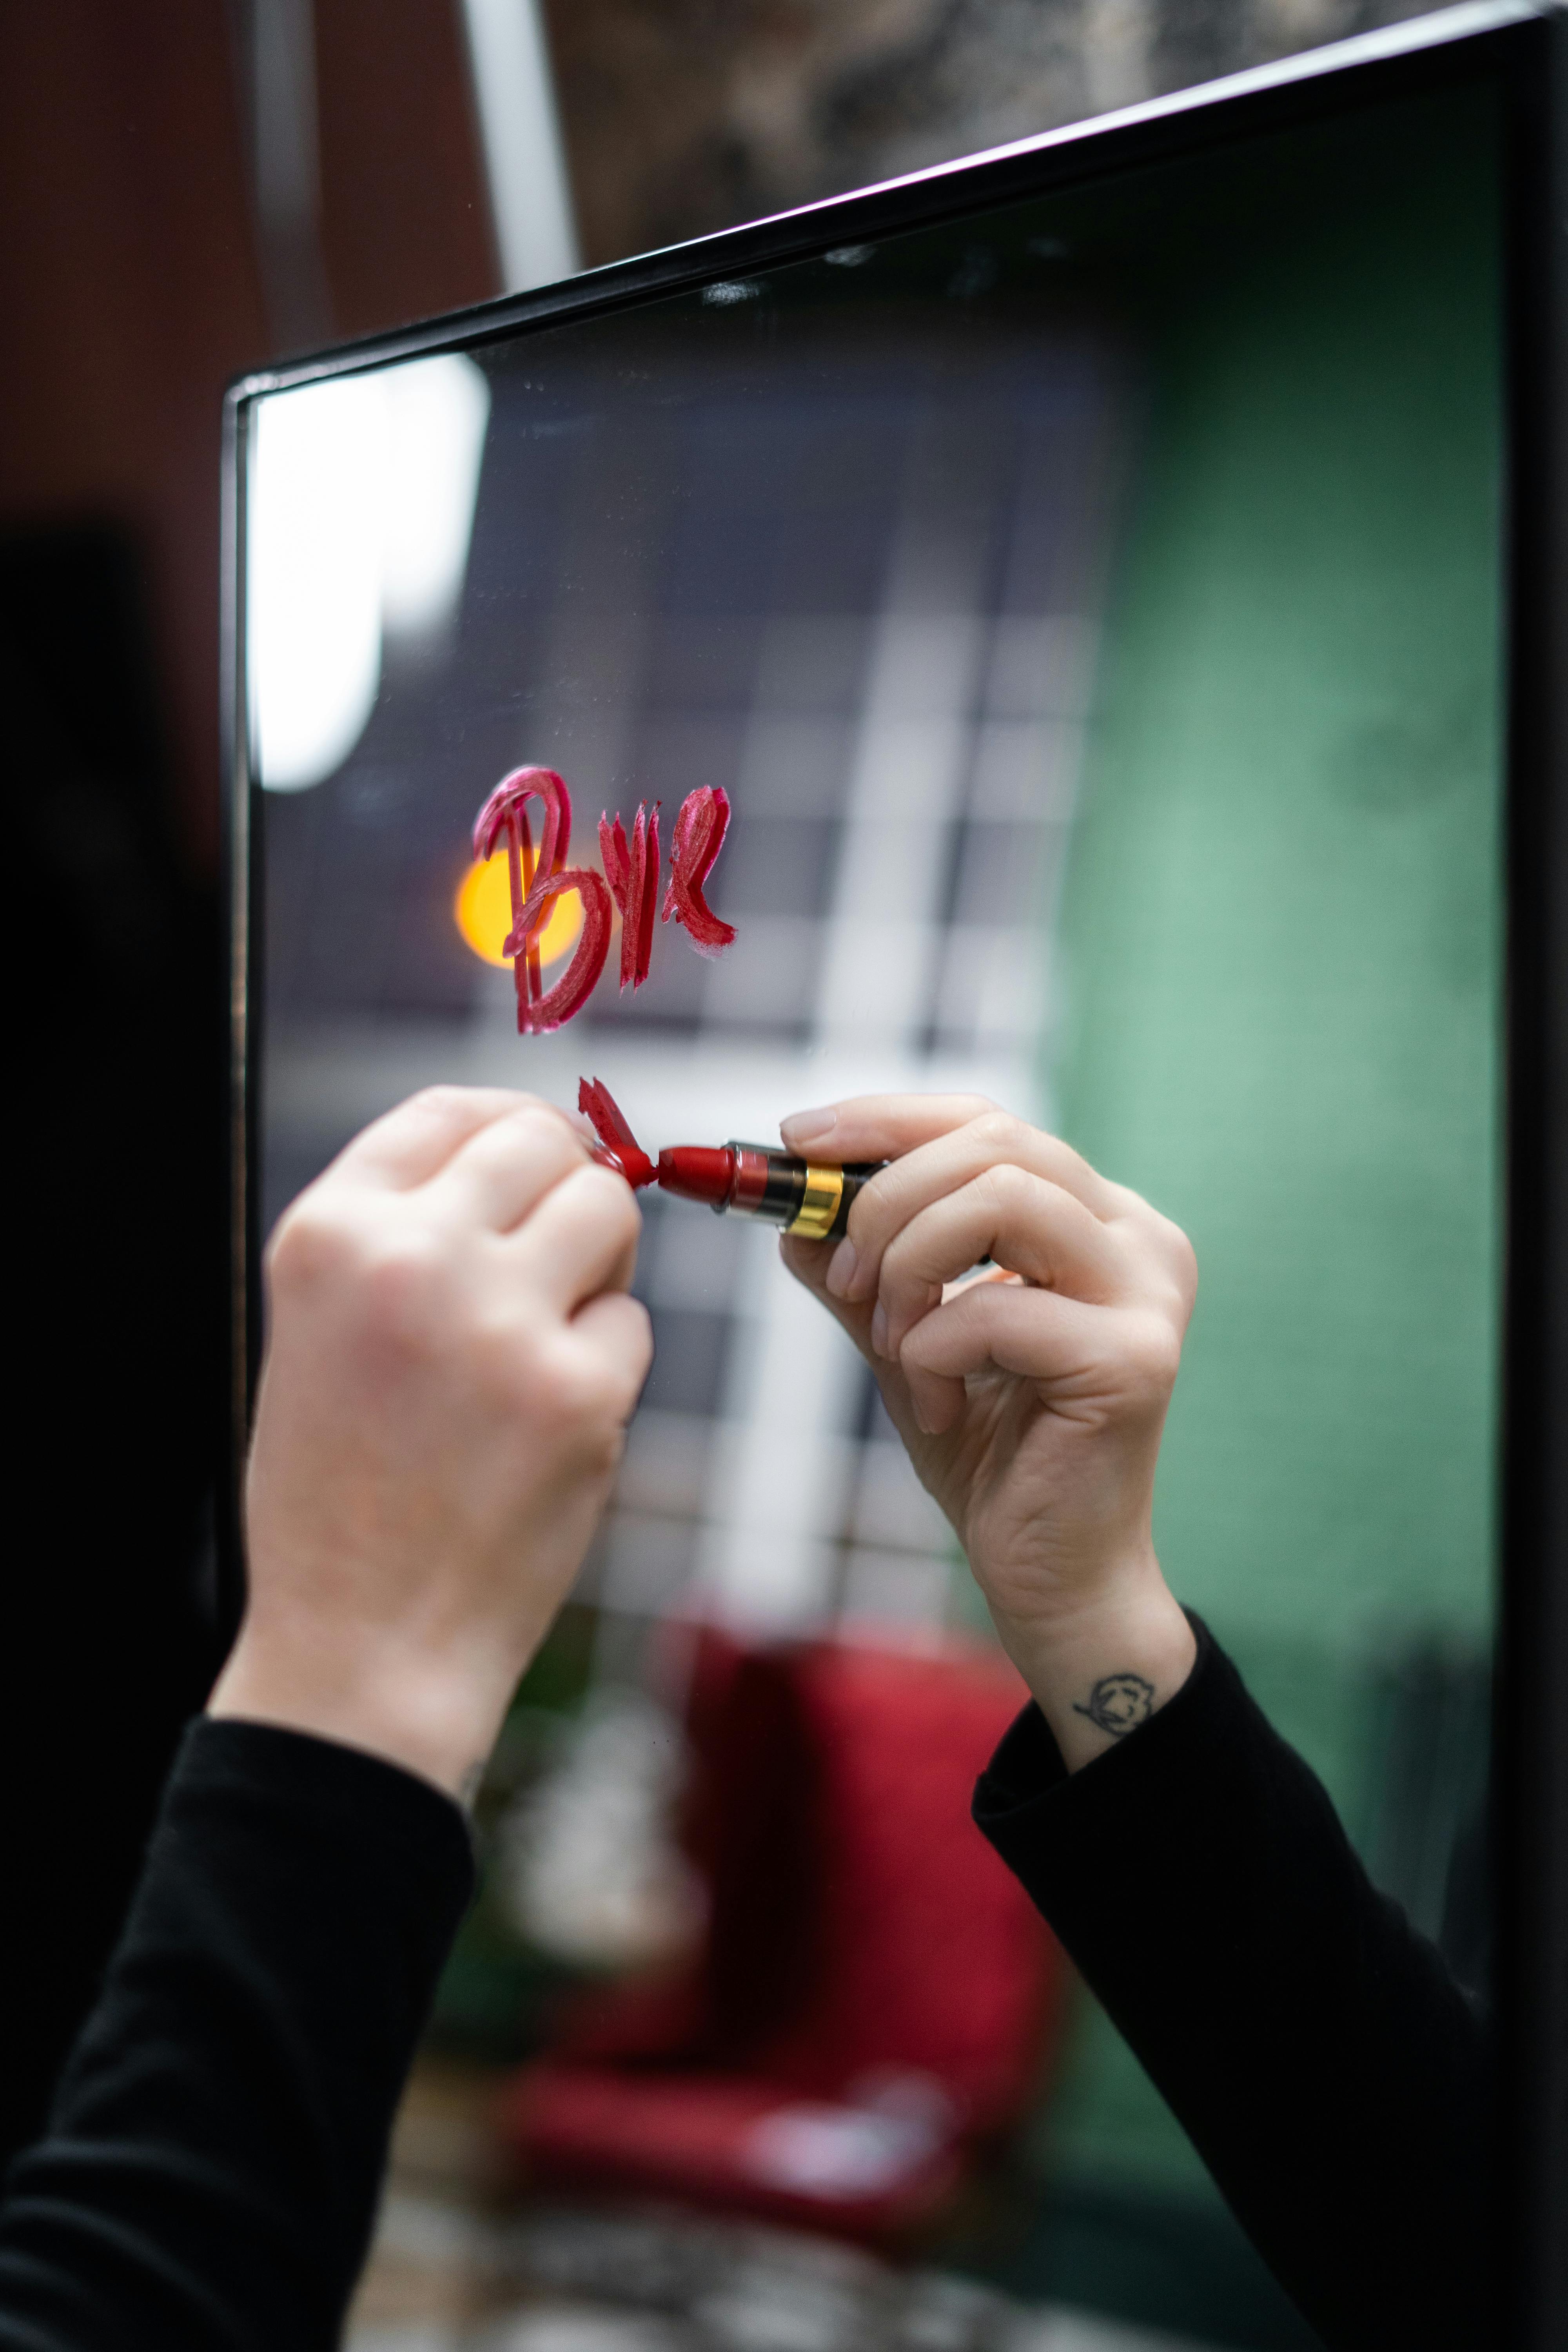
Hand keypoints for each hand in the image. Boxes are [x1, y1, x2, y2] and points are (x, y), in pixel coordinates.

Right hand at [209, 1088, 650, 1800]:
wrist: (362, 1646)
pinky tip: (546, 1427)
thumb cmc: (342, 1494)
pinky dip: (605, 1365)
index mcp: (330, 1236)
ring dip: (599, 1263)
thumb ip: (404, 1234)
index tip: (538, 1155)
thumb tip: (525, 1147)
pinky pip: (629, 1325)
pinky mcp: (576, 1392)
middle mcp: (410, 1259)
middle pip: (541, 1143)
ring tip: (548, 1336)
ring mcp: (499, 1323)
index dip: (510, 1125)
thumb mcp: (323, 1331)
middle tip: (559, 1254)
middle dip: (568, 1185)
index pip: (447, 1112)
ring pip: (608, 1210)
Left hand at [779, 1096, 1197, 1766]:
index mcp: (1098, 1219)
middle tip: (841, 1275)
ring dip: (910, 1263)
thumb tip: (784, 1207)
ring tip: (888, 1339)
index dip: (887, 1119)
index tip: (795, 1139)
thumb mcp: (905, 1339)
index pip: (989, 1122)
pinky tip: (939, 1407)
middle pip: (996, 1143)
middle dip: (884, 1197)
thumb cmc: (988, 1455)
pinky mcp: (1134, 1358)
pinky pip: (994, 1309)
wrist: (1048, 1577)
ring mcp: (1148, 1294)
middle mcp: (1140, 1239)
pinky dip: (933, 1352)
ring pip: (1001, 1200)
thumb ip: (858, 1269)